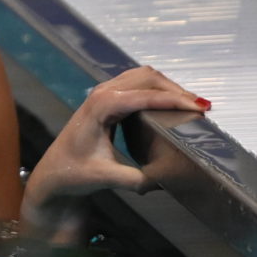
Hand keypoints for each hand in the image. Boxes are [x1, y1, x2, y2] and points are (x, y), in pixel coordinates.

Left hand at [21, 66, 208, 242]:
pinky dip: (158, 88)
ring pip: (144, 76)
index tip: (198, 109)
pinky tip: (172, 102)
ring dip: (169, 86)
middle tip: (202, 108)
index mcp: (102, 106)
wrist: (54, 172)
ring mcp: (103, 91)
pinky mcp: (107, 97)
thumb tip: (165, 179)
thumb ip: (136, 180)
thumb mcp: (106, 178)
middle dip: (177, 90)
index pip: (145, 96)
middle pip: (148, 78)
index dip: (174, 101)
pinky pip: (137, 82)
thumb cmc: (75, 173)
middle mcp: (102, 92)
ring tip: (192, 104)